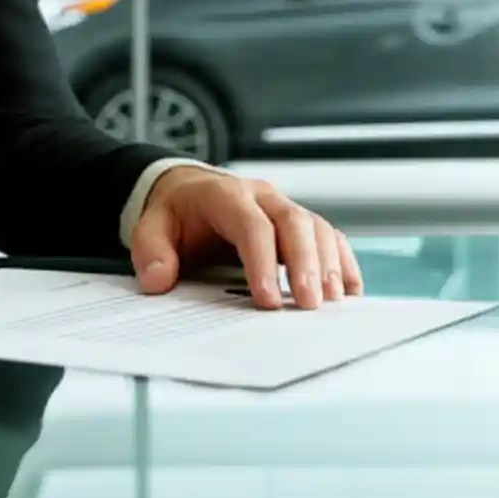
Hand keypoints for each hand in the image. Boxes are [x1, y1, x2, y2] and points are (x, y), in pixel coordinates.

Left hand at [130, 167, 363, 309]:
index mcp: (224, 195)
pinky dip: (342, 262)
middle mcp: (261, 196)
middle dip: (305, 263)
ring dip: (328, 264)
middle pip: (294, 222)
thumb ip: (150, 252)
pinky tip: (348, 291)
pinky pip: (328, 236)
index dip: (261, 260)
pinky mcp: (298, 223)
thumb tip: (158, 280)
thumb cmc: (176, 216)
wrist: (189, 194)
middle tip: (309, 303)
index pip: (251, 224)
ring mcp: (284, 207)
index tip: (266, 299)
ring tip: (331, 302)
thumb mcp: (150, 228)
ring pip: (316, 227)